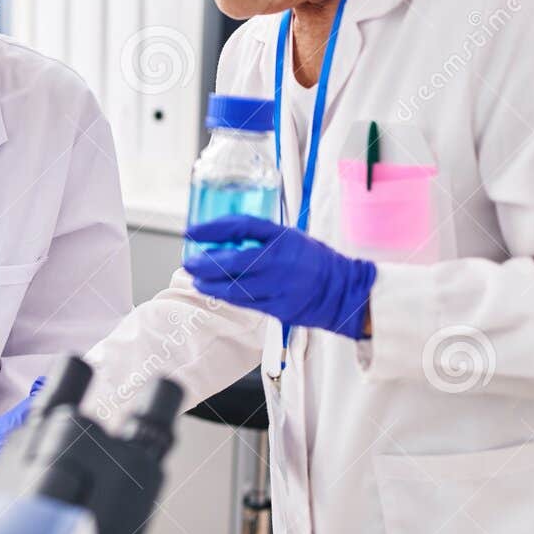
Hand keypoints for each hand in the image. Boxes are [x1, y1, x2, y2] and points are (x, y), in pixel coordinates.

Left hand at [183, 215, 376, 339]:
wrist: (343, 290)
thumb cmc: (316, 262)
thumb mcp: (290, 238)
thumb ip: (261, 238)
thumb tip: (224, 238)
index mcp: (282, 237)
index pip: (241, 226)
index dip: (212, 228)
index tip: (192, 231)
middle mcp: (279, 259)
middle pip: (233, 260)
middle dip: (205, 263)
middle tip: (189, 262)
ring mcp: (279, 285)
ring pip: (235, 286)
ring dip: (210, 284)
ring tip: (197, 281)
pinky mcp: (280, 307)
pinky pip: (246, 302)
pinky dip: (227, 296)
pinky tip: (215, 292)